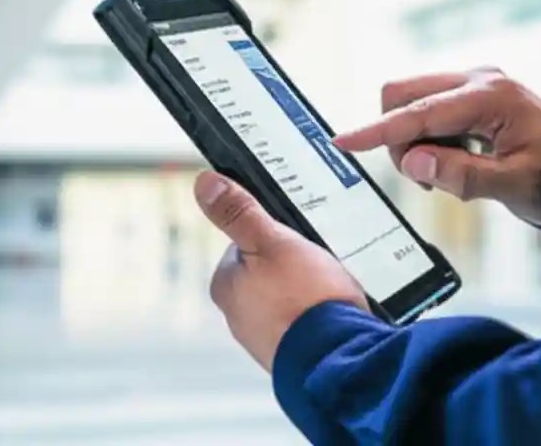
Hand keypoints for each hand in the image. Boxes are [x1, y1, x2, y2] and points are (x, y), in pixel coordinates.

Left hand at [194, 171, 368, 370]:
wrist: (337, 356)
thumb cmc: (304, 298)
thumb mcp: (272, 241)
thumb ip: (238, 212)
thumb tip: (204, 183)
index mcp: (226, 286)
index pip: (244, 244)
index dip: (274, 234)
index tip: (296, 237)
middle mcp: (237, 315)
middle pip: (267, 270)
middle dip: (293, 263)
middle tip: (317, 262)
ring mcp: (265, 338)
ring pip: (288, 297)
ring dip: (308, 290)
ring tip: (328, 288)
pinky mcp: (291, 352)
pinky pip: (304, 321)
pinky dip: (318, 313)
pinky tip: (332, 311)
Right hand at [333, 67, 540, 227]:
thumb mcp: (516, 186)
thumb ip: (464, 175)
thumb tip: (415, 161)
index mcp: (491, 96)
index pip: (420, 113)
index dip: (379, 132)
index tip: (343, 142)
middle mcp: (479, 80)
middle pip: (403, 94)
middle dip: (399, 137)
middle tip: (429, 177)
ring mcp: (474, 85)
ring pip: (411, 103)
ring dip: (416, 142)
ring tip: (453, 174)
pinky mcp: (471, 97)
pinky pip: (427, 112)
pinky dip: (429, 140)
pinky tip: (459, 162)